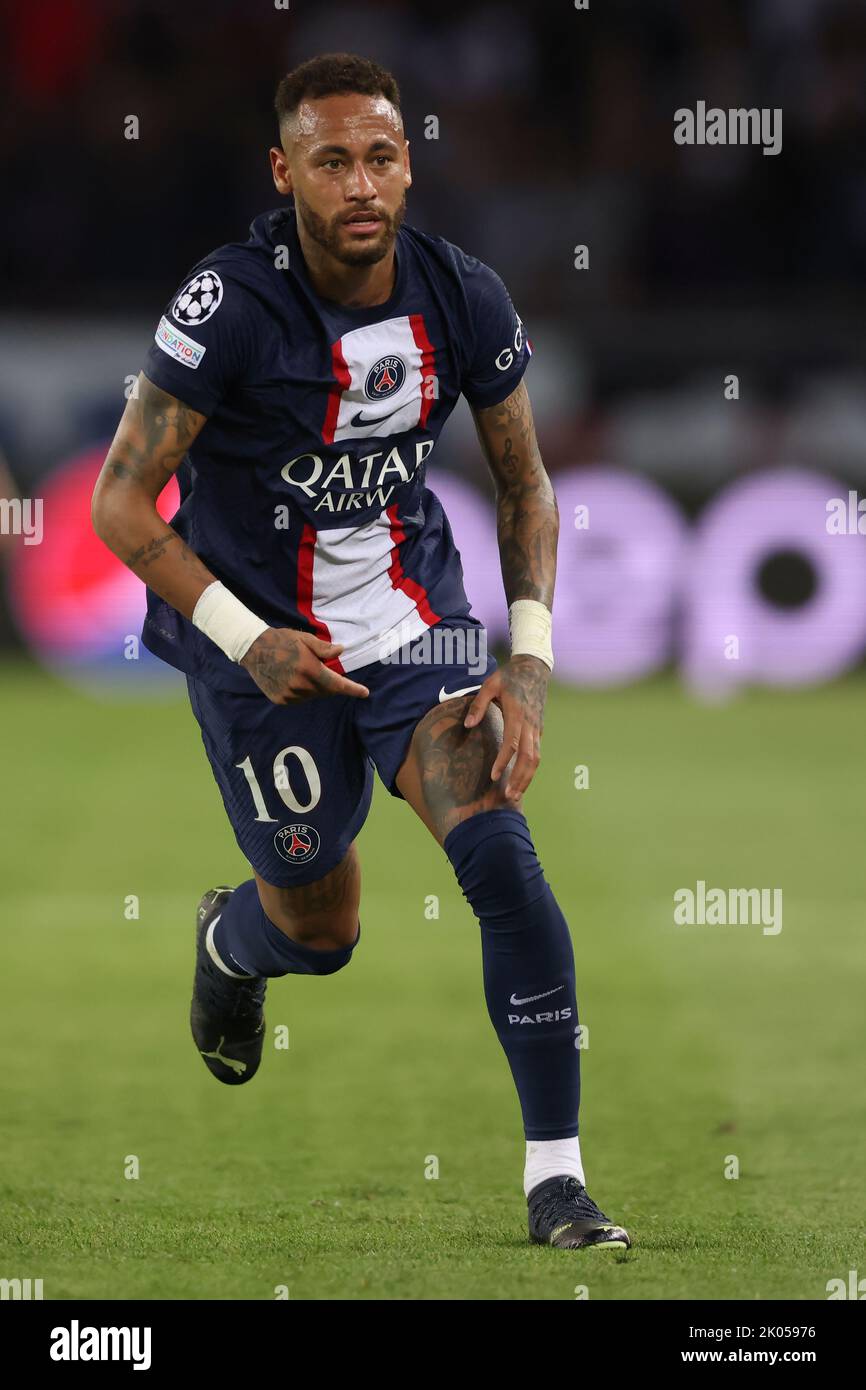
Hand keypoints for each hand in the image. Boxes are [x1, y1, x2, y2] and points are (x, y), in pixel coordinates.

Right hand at [241, 628, 369, 704]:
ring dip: (315, 687)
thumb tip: (341, 652)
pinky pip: (299, 699)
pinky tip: (293, 678)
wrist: (253, 649)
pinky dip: (302, 691)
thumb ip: (324, 649)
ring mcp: (289, 695)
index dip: (353, 689)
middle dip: (330, 682)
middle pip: (325, 691)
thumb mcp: (305, 639)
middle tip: (321, 668)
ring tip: (302, 670)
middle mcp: (301, 686)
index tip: (365, 692)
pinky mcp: (280, 700)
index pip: (337, 684)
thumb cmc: (281, 641)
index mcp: (310, 670)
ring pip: (312, 696)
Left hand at [463, 654, 549, 799]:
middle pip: (529, 757)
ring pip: (536, 758)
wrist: (535, 668)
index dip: (504, 761)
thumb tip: (468, 725)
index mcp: (517, 713)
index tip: (494, 776)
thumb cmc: (509, 676)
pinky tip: (520, 780)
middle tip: (508, 796)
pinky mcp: (539, 730)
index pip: (512, 743)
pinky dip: (529, 769)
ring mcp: (537, 728)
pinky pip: (536, 753)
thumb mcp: (490, 684)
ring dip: (527, 778)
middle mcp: (530, 724)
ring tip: (515, 795)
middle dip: (520, 778)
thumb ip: (478, 705)